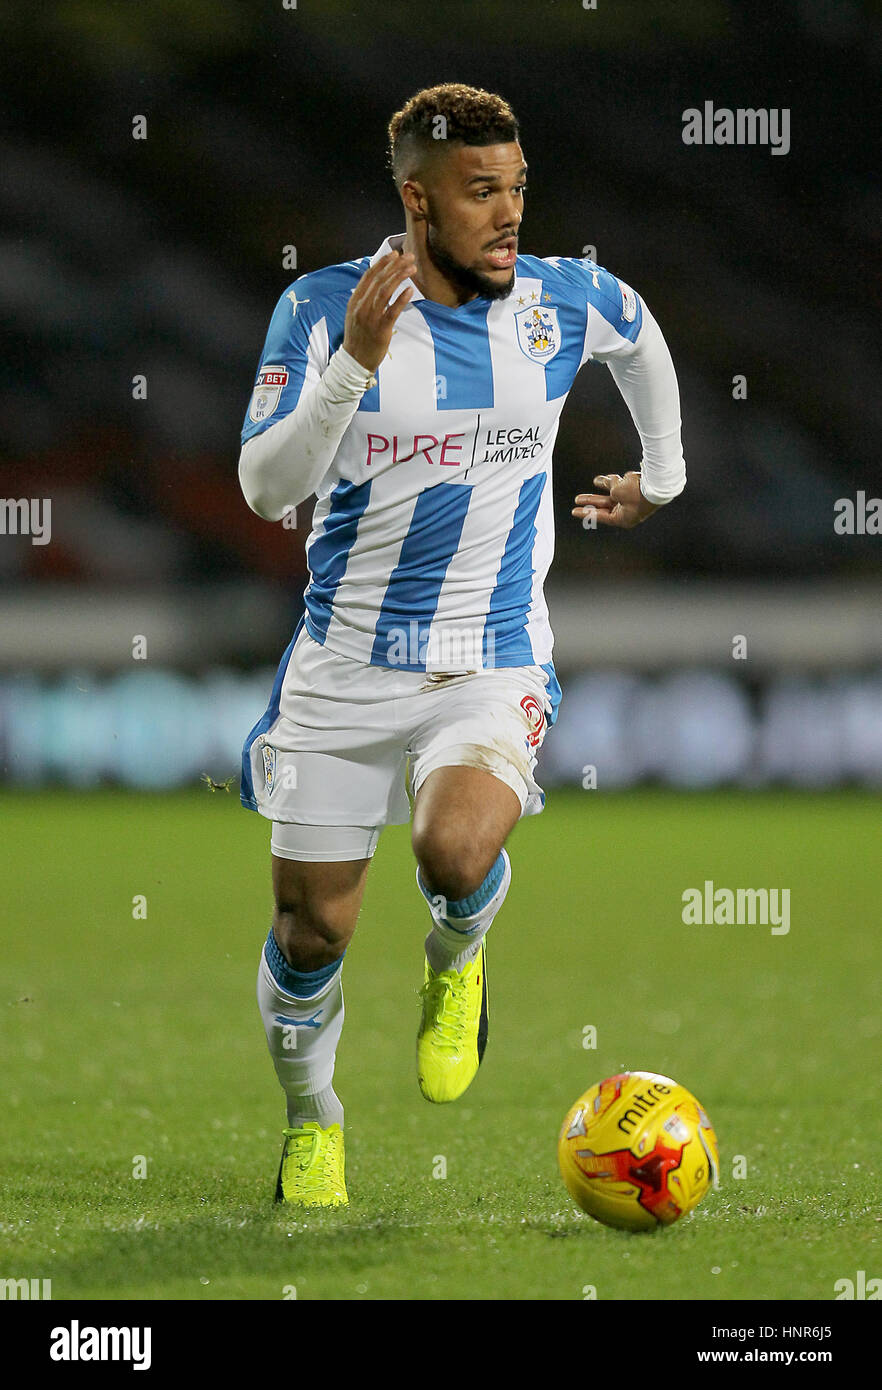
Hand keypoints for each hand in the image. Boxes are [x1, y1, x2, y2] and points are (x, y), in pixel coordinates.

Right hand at [342, 250, 415, 372]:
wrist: (354, 361)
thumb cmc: (358, 337)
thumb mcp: (356, 314)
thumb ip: (365, 299)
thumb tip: (379, 283)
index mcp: (355, 301)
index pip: (369, 276)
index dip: (383, 263)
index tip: (394, 254)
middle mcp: (361, 306)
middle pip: (379, 280)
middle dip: (395, 266)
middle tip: (409, 257)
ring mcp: (371, 318)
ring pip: (385, 292)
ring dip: (400, 277)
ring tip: (412, 268)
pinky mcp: (381, 329)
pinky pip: (392, 311)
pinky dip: (401, 299)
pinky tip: (411, 290)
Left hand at [572, 471, 658, 529]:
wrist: (657, 482)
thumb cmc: (638, 492)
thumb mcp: (617, 492)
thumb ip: (610, 488)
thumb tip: (607, 482)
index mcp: (622, 519)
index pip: (600, 516)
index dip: (586, 513)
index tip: (574, 511)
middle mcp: (626, 511)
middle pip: (604, 506)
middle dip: (591, 501)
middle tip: (577, 500)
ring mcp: (630, 501)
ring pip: (611, 494)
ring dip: (602, 488)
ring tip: (595, 482)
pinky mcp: (634, 490)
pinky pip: (619, 486)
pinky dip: (611, 481)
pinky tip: (602, 478)